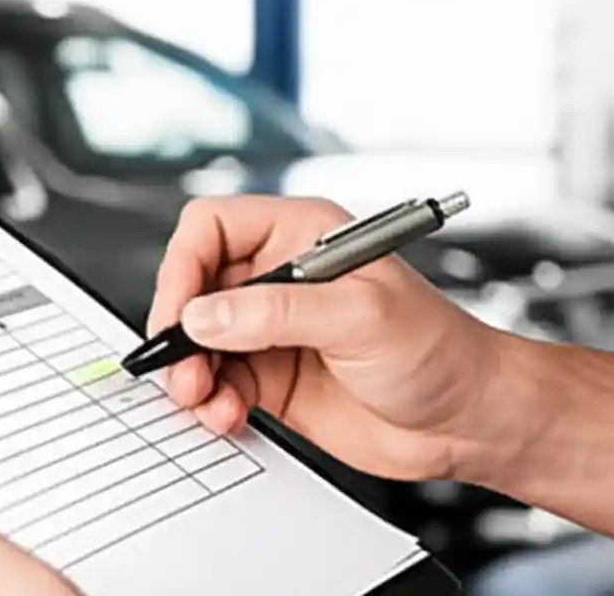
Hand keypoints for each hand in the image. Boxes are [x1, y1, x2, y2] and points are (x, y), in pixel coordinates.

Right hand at [148, 195, 521, 482]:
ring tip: (205, 399)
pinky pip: (216, 383)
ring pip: (198, 341)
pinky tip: (228, 414)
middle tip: (184, 368)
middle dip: (181, 330)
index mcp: (299, 236)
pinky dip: (211, 402)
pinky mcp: (269, 376)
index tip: (182, 313)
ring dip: (191, 373)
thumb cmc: (440, 351)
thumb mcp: (360, 318)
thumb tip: (204, 316)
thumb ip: (275, 312)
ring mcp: (270, 329)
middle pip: (193, 287)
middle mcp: (278, 278)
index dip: (185, 266)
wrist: (469, 420)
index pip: (212, 228)